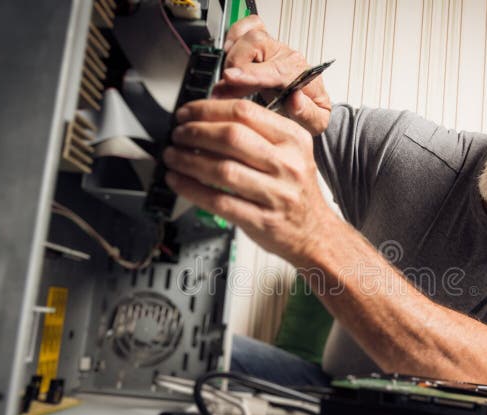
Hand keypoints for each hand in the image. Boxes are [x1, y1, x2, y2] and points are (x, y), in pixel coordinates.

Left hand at [162, 99, 338, 263]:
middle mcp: (288, 164)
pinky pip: (219, 201)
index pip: (245, 112)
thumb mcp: (290, 152)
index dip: (207, 109)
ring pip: (222, 170)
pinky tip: (178, 181)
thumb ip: (258, 132)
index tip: (187, 113)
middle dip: (194, 132)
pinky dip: (191, 189)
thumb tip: (206, 117)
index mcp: (293, 139)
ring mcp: (276, 194)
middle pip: (231, 137)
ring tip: (172, 156)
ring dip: (188, 160)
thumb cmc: (294, 191)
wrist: (314, 233)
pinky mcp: (262, 220)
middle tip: (177, 134)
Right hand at [212, 15, 331, 135]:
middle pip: (256, 44)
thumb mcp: (315, 123)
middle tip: (224, 89)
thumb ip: (307, 114)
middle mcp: (286, 57)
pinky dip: (234, 35)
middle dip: (235, 65)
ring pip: (249, 35)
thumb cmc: (308, 113)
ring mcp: (274, 49)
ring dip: (232, 54)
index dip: (249, 73)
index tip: (230, 78)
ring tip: (226, 77)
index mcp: (300, 74)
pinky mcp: (263, 46)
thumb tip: (295, 100)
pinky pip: (248, 27)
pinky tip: (228, 52)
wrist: (310, 107)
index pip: (273, 70)